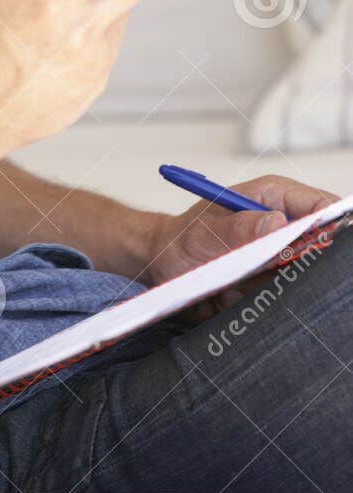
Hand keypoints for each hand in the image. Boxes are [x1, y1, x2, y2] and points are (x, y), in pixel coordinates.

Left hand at [144, 175, 338, 297]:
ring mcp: (280, 249)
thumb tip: (277, 222)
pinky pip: (289, 290)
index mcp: (270, 195)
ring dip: (284, 283)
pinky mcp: (275, 274)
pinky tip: (242, 294)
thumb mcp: (204, 234)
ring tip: (244, 282)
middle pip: (323, 238)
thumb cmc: (181, 240)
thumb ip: (239, 229)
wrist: (164, 265)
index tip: (316, 247)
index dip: (327, 224)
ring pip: (309, 269)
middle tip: (274, 272)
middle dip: (308, 260)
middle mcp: (281, 219)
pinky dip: (272, 297)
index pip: (318, 203)